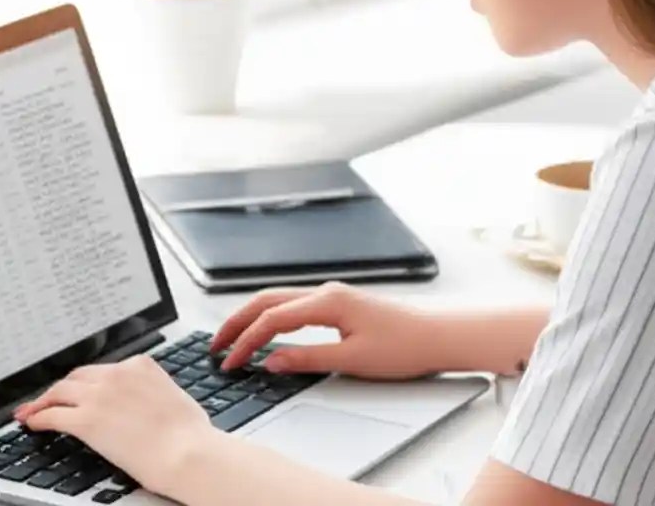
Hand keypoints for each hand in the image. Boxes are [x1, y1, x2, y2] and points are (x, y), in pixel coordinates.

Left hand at [12, 355, 215, 494]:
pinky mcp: (86, 420)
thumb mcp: (173, 397)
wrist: (188, 453)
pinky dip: (38, 417)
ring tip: (32, 410)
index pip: (104, 370)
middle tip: (49, 398)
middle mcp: (117, 374)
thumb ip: (152, 392)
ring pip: (60, 391)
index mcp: (140, 366)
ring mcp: (99, 396)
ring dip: (43, 401)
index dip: (86, 382)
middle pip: (78, 376)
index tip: (79, 389)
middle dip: (61, 388)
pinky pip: (53, 415)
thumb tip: (146, 403)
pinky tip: (33, 423)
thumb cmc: (190, 434)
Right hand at [211, 282, 435, 379]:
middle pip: (267, 301)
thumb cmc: (405, 347)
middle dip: (237, 322)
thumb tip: (270, 361)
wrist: (439, 336)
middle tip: (215, 345)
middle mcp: (326, 292)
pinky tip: (266, 332)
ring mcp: (332, 296)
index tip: (229, 363)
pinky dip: (271, 317)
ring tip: (231, 338)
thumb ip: (307, 359)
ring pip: (279, 300)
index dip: (246, 341)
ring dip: (252, 317)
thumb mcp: (353, 361)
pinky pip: (294, 306)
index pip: (272, 319)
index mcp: (327, 302)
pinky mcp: (339, 305)